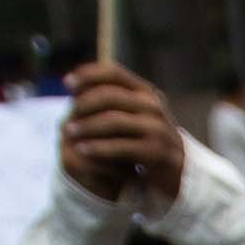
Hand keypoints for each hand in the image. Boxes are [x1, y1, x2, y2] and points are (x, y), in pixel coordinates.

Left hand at [57, 59, 190, 206]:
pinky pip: (120, 146)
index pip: (114, 73)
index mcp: (146, 92)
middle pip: (111, 96)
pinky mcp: (155, 152)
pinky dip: (98, 148)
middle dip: (85, 103)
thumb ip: (111, 100)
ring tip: (69, 132)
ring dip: (87, 126)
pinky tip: (83, 150)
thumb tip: (75, 84)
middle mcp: (153, 106)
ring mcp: (157, 128)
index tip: (67, 83)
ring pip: (113, 120)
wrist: (178, 171)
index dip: (89, 74)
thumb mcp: (133, 115)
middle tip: (68, 113)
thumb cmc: (147, 140)